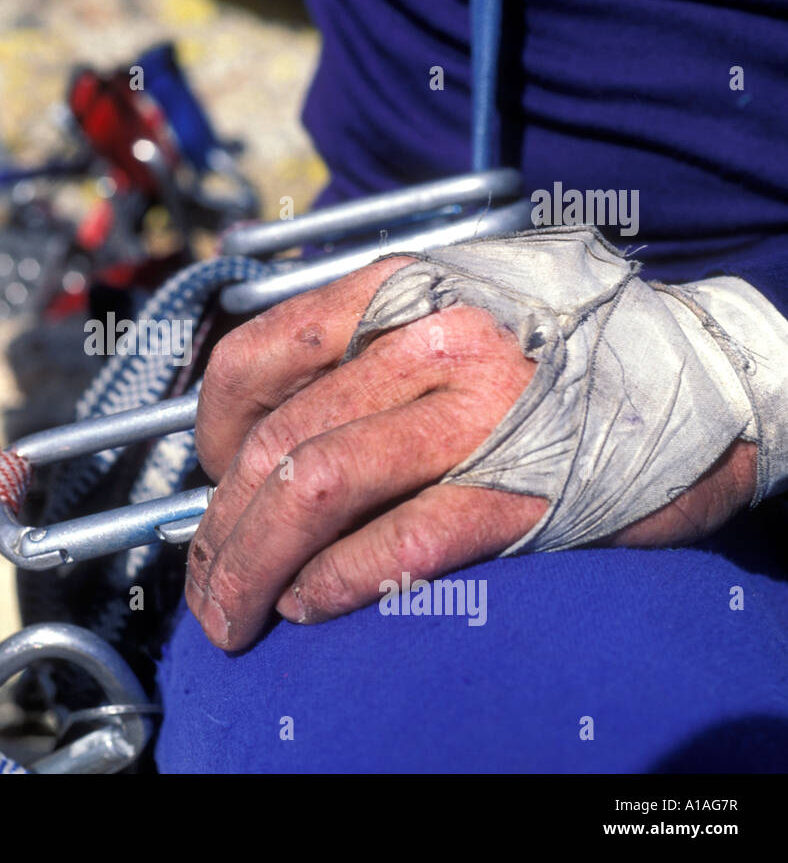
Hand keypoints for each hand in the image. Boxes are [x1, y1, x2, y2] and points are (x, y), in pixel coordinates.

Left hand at [185, 257, 757, 650]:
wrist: (704, 382)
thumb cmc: (558, 360)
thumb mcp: (448, 315)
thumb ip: (360, 358)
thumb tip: (260, 441)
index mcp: (400, 292)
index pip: (258, 353)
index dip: (210, 427)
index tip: (208, 476)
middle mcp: (430, 341)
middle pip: (280, 445)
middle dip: (220, 532)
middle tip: (205, 587)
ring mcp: (478, 413)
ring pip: (318, 492)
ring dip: (255, 567)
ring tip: (234, 615)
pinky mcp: (520, 488)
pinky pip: (399, 542)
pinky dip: (335, 582)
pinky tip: (310, 606)